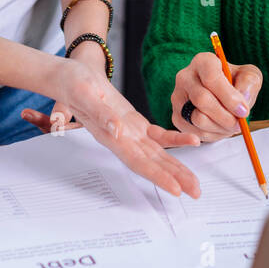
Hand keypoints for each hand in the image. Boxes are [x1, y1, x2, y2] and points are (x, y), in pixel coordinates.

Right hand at [22, 54, 201, 198]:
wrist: (72, 76)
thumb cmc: (74, 84)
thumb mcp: (84, 94)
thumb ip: (101, 114)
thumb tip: (117, 131)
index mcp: (111, 137)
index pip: (138, 163)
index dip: (158, 177)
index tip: (176, 190)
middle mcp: (122, 140)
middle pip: (153, 165)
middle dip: (175, 179)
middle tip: (196, 192)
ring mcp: (129, 132)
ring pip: (158, 154)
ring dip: (177, 167)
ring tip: (195, 182)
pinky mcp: (134, 122)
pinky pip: (158, 134)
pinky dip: (175, 139)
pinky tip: (191, 141)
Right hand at [171, 51, 262, 141]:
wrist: (223, 95)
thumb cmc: (236, 83)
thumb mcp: (249, 76)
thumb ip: (249, 82)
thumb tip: (242, 97)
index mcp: (203, 61)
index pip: (211, 78)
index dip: (229, 97)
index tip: (243, 110)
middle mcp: (185, 76)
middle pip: (202, 100)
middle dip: (225, 117)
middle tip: (239, 123)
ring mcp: (177, 97)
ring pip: (198, 118)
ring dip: (220, 127)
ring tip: (231, 125)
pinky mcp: (176, 116)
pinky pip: (194, 132)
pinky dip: (211, 135)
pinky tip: (220, 128)